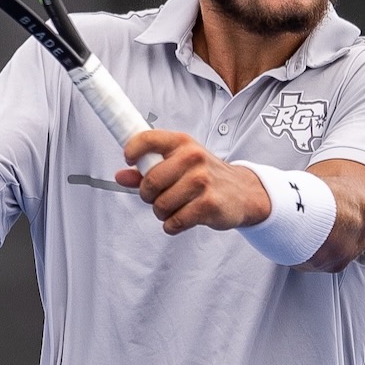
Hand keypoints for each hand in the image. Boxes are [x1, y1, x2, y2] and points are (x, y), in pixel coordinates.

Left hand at [114, 130, 272, 235]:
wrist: (244, 192)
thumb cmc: (206, 176)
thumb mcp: (180, 163)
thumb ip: (148, 169)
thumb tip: (120, 176)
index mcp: (183, 143)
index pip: (147, 138)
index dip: (132, 150)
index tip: (129, 160)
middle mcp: (193, 158)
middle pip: (150, 182)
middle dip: (148, 196)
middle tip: (158, 197)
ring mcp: (202, 181)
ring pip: (160, 205)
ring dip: (162, 213)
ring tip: (175, 208)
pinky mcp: (208, 204)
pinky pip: (174, 222)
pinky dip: (173, 225)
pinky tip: (183, 218)